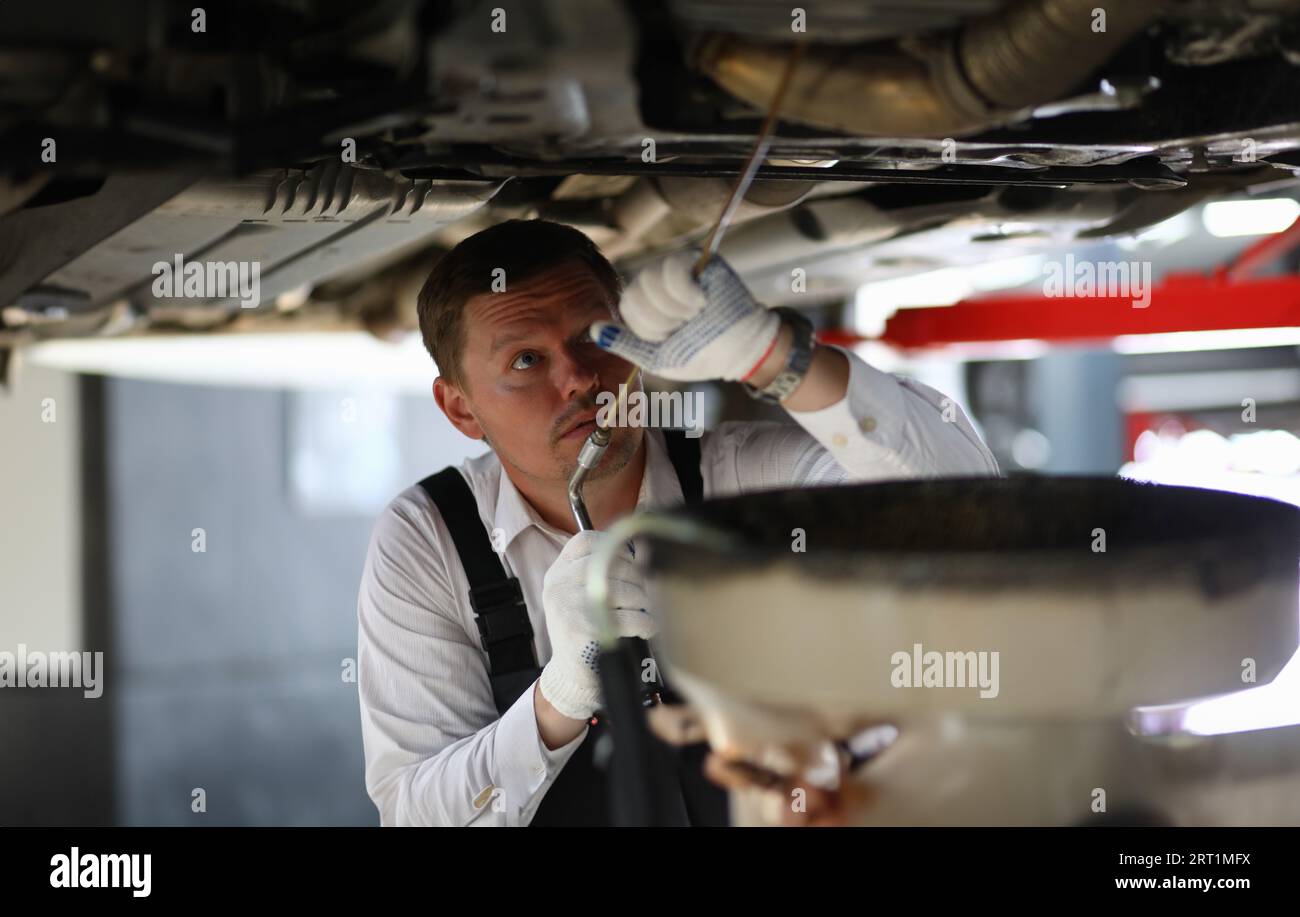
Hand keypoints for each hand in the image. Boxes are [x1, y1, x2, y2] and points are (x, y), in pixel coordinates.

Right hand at [537, 531, 656, 720]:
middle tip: (640, 597)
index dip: (614, 548)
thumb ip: (598, 570)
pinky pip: (634, 618)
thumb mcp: (577, 594)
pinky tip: (644, 629)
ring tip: (641, 614)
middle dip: (637, 581)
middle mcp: (560, 586)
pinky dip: (647, 624)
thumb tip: (642, 552)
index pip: (588, 541)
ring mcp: (571, 607)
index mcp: (558, 573)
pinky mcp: (588, 631)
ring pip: (629, 591)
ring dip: (644, 604)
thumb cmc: (583, 629)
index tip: (627, 563)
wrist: (571, 674)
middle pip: (614, 565)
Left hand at [590, 252, 780, 382]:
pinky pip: (674, 268)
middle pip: (636, 291)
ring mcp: (679, 268)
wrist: (738, 352)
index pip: (627, 304)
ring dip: (672, 308)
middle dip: (658, 320)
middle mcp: (659, 281)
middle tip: (683, 327)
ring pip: (651, 278)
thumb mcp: (655, 357)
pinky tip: (698, 304)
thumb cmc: (700, 354)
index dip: (645, 327)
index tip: (669, 337)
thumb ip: (624, 343)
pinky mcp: (699, 260)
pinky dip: (683, 292)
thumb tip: (593, 331)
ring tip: (694, 316)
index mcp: (647, 302)